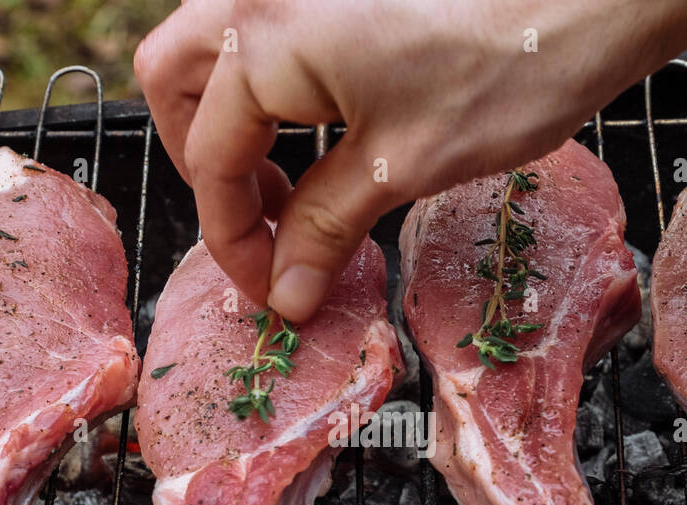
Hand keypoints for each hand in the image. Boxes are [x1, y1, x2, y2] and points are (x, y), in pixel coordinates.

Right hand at [135, 0, 686, 320]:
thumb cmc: (508, 65)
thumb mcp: (402, 167)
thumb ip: (325, 229)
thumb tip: (285, 292)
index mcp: (264, 39)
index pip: (210, 160)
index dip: (233, 241)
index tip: (271, 290)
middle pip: (178, 84)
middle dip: (205, 166)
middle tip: (260, 226)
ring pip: (214, 49)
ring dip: (230, 121)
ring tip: (287, 185)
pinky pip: (265, 29)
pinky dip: (270, 86)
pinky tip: (317, 131)